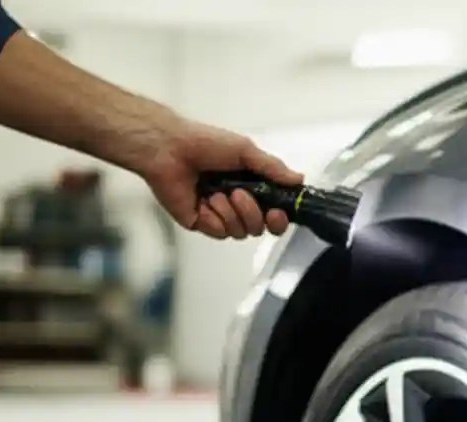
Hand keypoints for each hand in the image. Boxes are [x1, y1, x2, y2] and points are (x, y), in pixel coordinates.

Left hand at [139, 117, 302, 239]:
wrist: (168, 149)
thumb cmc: (203, 144)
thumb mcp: (245, 151)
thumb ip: (273, 168)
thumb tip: (298, 179)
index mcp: (251, 185)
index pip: (274, 212)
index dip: (279, 218)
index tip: (278, 212)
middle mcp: (237, 203)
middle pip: (259, 227)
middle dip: (253, 213)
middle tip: (241, 195)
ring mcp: (219, 214)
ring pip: (240, 231)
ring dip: (231, 212)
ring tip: (217, 192)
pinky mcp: (201, 223)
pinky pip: (219, 232)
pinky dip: (214, 217)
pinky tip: (203, 200)